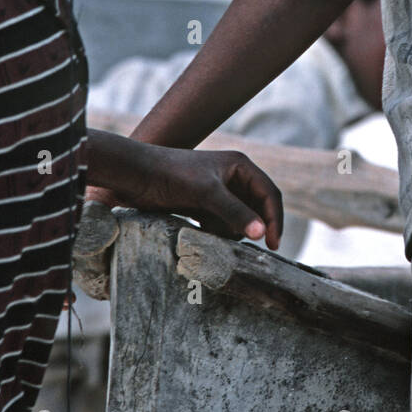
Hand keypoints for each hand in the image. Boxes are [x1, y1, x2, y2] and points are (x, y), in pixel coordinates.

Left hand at [86, 131, 282, 248]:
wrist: (136, 175)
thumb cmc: (172, 175)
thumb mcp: (206, 193)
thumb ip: (235, 213)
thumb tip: (262, 234)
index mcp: (240, 166)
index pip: (270, 194)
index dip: (275, 219)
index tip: (273, 245)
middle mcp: (232, 177)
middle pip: (256, 208)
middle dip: (249, 226)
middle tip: (241, 244)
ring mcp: (217, 192)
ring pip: (238, 219)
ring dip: (230, 230)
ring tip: (212, 230)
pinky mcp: (203, 205)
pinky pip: (221, 224)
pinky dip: (217, 232)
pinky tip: (203, 232)